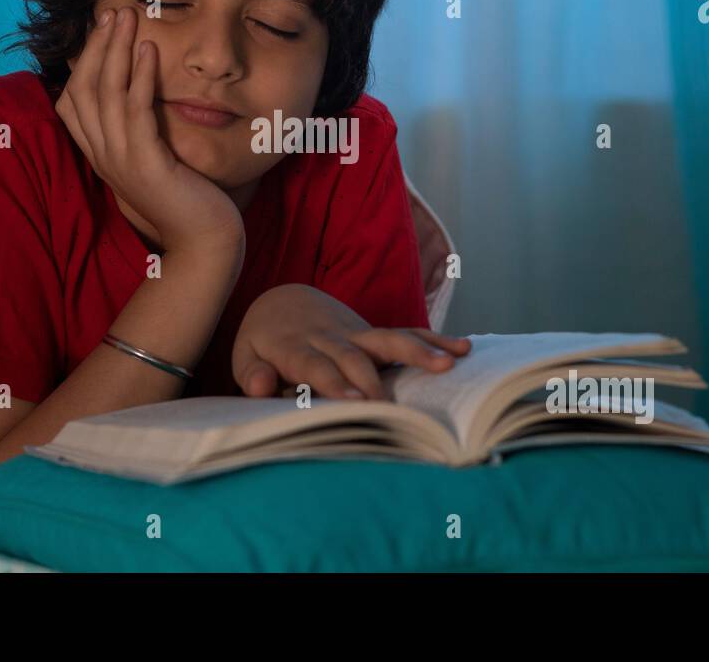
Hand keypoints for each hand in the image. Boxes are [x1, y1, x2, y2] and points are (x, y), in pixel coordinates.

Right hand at [55, 5, 244, 252]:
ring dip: (116, 50)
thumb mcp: (154, 160)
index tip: (100, 29)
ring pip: (106, 94)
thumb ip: (140, 132)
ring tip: (129, 17)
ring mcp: (121, 161)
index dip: (82, 61)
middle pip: (83, 89)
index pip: (72, 100)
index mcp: (100, 155)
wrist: (203, 243)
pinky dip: (141, 77)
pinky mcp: (146, 165)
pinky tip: (150, 50)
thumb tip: (141, 96)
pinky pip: (136, 112)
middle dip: (96, 45)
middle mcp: (103, 157)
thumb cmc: (186, 199)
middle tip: (111, 10)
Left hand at [231, 284, 471, 399]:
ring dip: (417, 351)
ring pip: (388, 339)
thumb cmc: (263, 341)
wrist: (283, 301)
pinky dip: (432, 339)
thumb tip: (260, 387)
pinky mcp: (372, 332)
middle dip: (373, 380)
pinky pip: (405, 333)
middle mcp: (329, 337)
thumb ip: (252, 374)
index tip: (353, 401)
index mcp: (295, 346)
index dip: (333, 383)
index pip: (315, 366)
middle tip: (391, 406)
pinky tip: (463, 348)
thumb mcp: (245, 356)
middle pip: (355, 356)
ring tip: (448, 365)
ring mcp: (354, 332)